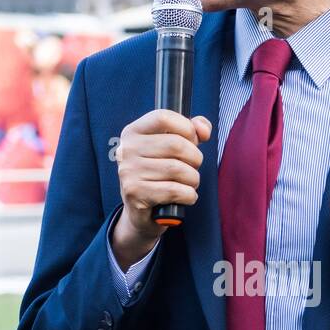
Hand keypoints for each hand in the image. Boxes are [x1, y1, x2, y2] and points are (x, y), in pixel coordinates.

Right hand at [112, 110, 211, 267]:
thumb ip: (191, 131)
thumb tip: (203, 129)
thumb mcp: (171, 148)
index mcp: (132, 132)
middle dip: (195, 158)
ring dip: (193, 179)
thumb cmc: (159, 174)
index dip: (186, 128)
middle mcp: (126, 150)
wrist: (139, 212)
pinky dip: (189, 195)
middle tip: (193, 167)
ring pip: (178, 169)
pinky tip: (186, 196)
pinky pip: (175, 191)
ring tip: (189, 183)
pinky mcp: (135, 194)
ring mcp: (128, 172)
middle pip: (176, 145)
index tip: (192, 140)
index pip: (163, 117)